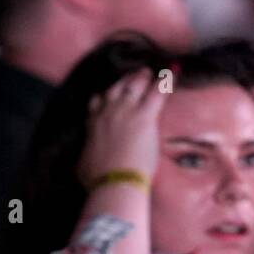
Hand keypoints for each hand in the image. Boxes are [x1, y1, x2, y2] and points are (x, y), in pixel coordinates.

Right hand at [79, 69, 167, 185]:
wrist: (114, 181)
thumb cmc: (97, 178)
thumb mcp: (82, 164)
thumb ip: (86, 155)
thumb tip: (84, 160)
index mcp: (93, 124)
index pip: (96, 103)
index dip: (102, 98)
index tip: (106, 96)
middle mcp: (108, 113)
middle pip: (115, 88)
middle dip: (124, 81)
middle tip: (132, 77)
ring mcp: (126, 111)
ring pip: (134, 85)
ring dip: (141, 77)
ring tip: (147, 73)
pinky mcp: (145, 115)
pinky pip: (156, 92)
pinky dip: (164, 83)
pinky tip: (171, 76)